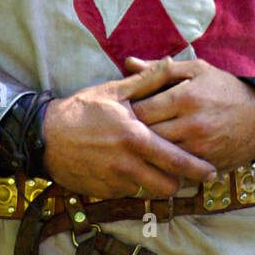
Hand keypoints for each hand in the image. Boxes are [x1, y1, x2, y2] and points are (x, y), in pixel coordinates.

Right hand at [41, 58, 217, 199]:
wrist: (44, 135)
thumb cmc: (81, 110)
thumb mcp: (114, 91)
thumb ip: (147, 80)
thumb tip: (170, 61)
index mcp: (135, 137)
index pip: (175, 160)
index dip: (196, 168)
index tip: (210, 171)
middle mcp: (127, 163)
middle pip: (167, 185)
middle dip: (178, 181)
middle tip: (181, 172)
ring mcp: (114, 180)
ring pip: (148, 192)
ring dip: (156, 184)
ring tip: (156, 172)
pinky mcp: (103, 191)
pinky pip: (128, 194)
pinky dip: (133, 185)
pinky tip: (128, 171)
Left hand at [126, 56, 254, 172]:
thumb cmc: (225, 90)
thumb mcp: (197, 71)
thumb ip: (161, 69)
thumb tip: (128, 63)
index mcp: (186, 98)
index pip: (141, 110)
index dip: (128, 112)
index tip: (124, 112)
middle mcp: (191, 125)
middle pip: (146, 135)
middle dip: (133, 133)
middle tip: (125, 130)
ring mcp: (199, 148)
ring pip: (158, 155)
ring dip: (145, 151)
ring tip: (137, 144)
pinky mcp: (205, 165)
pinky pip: (175, 169)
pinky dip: (164, 164)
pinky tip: (158, 157)